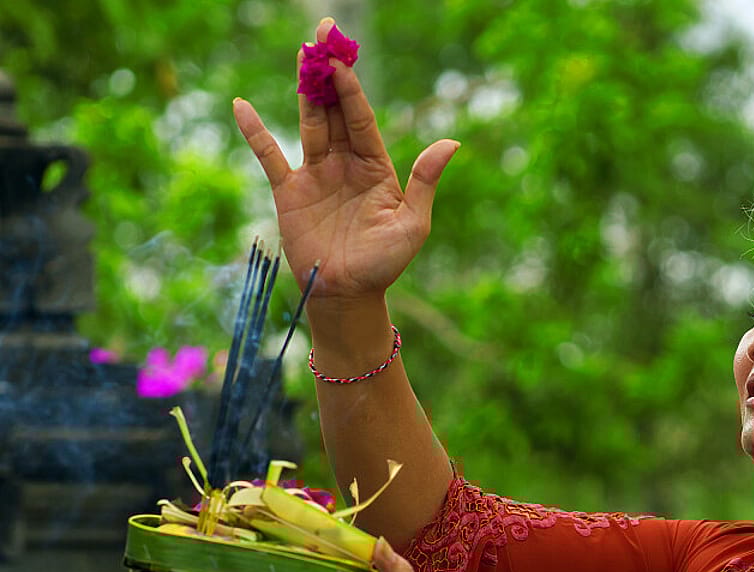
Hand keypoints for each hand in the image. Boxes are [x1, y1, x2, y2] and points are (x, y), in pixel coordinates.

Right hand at [232, 17, 458, 303]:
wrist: (348, 295)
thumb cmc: (385, 263)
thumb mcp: (412, 224)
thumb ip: (425, 182)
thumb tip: (451, 142)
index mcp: (375, 166)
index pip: (361, 118)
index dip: (351, 87)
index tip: (340, 58)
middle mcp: (344, 163)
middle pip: (334, 110)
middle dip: (328, 73)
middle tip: (322, 34)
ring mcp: (315, 174)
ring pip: (309, 123)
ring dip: (304, 90)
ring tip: (301, 54)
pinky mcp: (289, 192)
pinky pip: (269, 156)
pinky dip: (255, 132)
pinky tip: (241, 106)